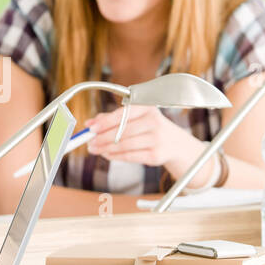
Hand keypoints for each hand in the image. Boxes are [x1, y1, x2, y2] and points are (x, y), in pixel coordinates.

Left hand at [85, 105, 202, 171]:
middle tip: (90, 142)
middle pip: (122, 131)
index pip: (122, 114)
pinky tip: (108, 155)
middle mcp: (153, 121)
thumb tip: (89, 123)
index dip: (105, 122)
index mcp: (146, 108)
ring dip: (106, 149)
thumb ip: (111, 118)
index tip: (91, 128)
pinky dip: (116, 156)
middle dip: (102, 138)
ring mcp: (156, 139)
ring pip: (125, 145)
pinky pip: (130, 156)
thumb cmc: (148, 128)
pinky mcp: (156, 155)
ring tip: (96, 149)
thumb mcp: (134, 118)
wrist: (174, 143)